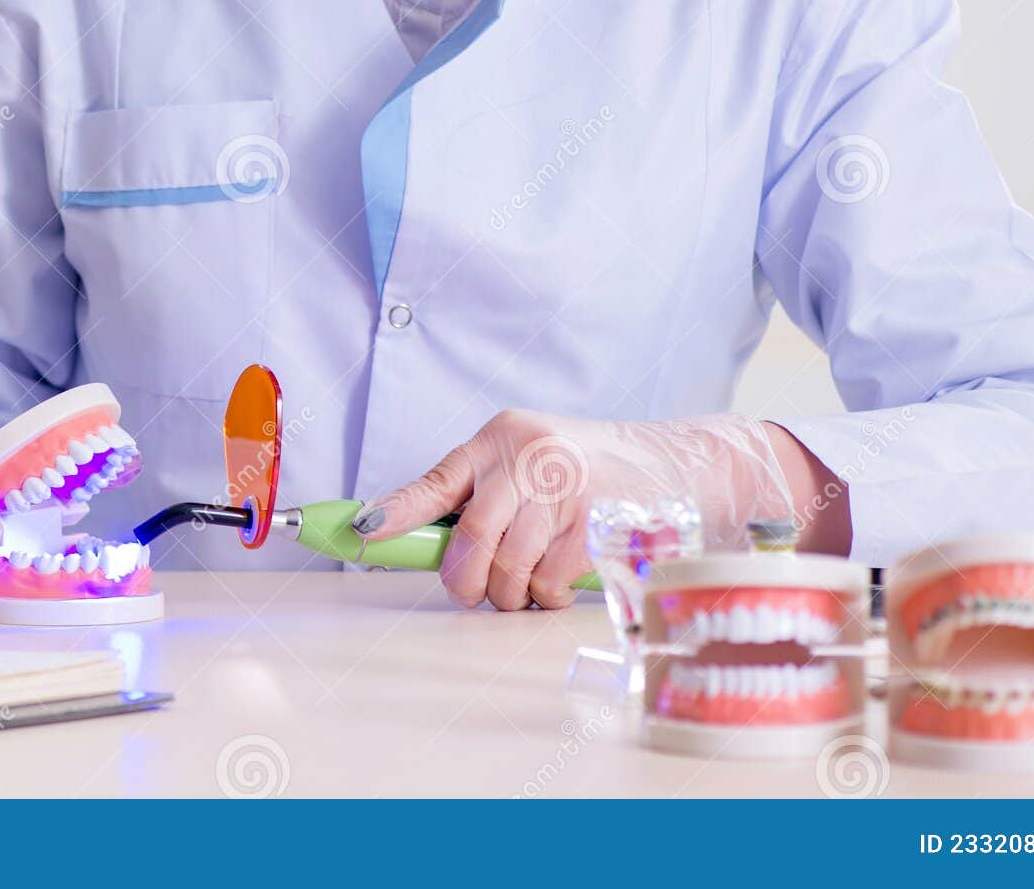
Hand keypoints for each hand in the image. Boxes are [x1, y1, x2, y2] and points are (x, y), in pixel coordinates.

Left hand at [353, 410, 800, 611]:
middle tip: (473, 592)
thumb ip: (482, 492)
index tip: (361, 532)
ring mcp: (568, 488)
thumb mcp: (528, 461)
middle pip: (472, 539)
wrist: (671, 462)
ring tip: (525, 582)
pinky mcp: (600, 523)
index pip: (436, 480)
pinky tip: (560, 578)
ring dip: (509, 594)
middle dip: (465, 582)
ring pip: (508, 569)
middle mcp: (531, 456)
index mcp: (501, 437)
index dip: (397, 512)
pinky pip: (549, 584)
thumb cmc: (586, 469)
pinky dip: (546, 596)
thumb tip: (422, 545)